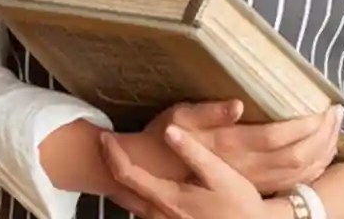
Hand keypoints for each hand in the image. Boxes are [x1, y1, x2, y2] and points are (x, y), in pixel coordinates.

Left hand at [99, 101, 242, 214]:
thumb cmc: (238, 206)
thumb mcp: (220, 176)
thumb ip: (193, 153)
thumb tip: (171, 132)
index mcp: (167, 198)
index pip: (126, 174)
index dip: (112, 154)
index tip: (104, 136)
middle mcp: (158, 214)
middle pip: (122, 190)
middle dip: (110, 165)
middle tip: (105, 145)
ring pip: (131, 201)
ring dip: (121, 181)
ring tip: (116, 159)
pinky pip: (143, 208)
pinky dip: (134, 192)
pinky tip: (141, 182)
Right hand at [180, 102, 343, 195]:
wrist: (156, 173)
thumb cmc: (167, 137)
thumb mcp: (180, 117)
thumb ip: (209, 111)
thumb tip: (238, 104)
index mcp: (232, 144)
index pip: (279, 136)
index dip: (306, 122)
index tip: (322, 104)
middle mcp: (248, 166)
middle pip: (298, 154)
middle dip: (323, 132)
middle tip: (337, 110)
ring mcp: (254, 180)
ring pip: (300, 170)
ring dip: (324, 149)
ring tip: (336, 126)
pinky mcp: (256, 186)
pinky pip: (294, 181)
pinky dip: (314, 167)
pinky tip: (323, 153)